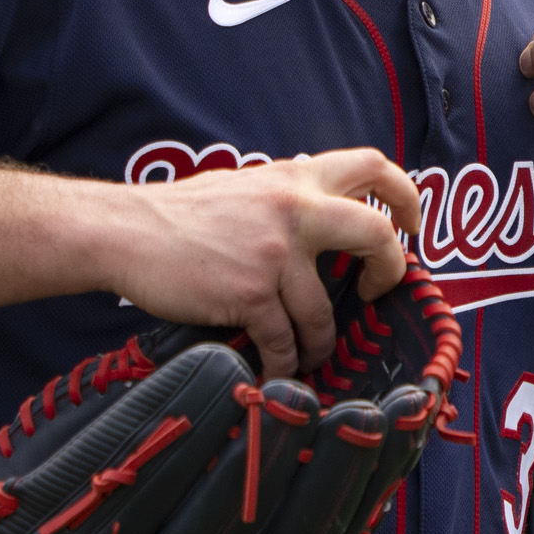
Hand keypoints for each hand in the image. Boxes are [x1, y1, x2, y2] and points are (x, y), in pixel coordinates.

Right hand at [98, 150, 418, 372]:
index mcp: (293, 178)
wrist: (122, 231)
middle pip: (376, 233)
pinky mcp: (251, 293)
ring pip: (325, 311)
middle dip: (391, 270)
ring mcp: (275, 252)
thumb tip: (323, 225)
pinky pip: (285, 341)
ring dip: (322, 342)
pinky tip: (277, 368)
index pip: (371, 166)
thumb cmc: (178, 216)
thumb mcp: (244, 189)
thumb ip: (286, 201)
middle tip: (376, 292)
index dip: (405, 195)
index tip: (411, 225)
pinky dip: (285, 362)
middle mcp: (293, 208)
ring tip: (311, 354)